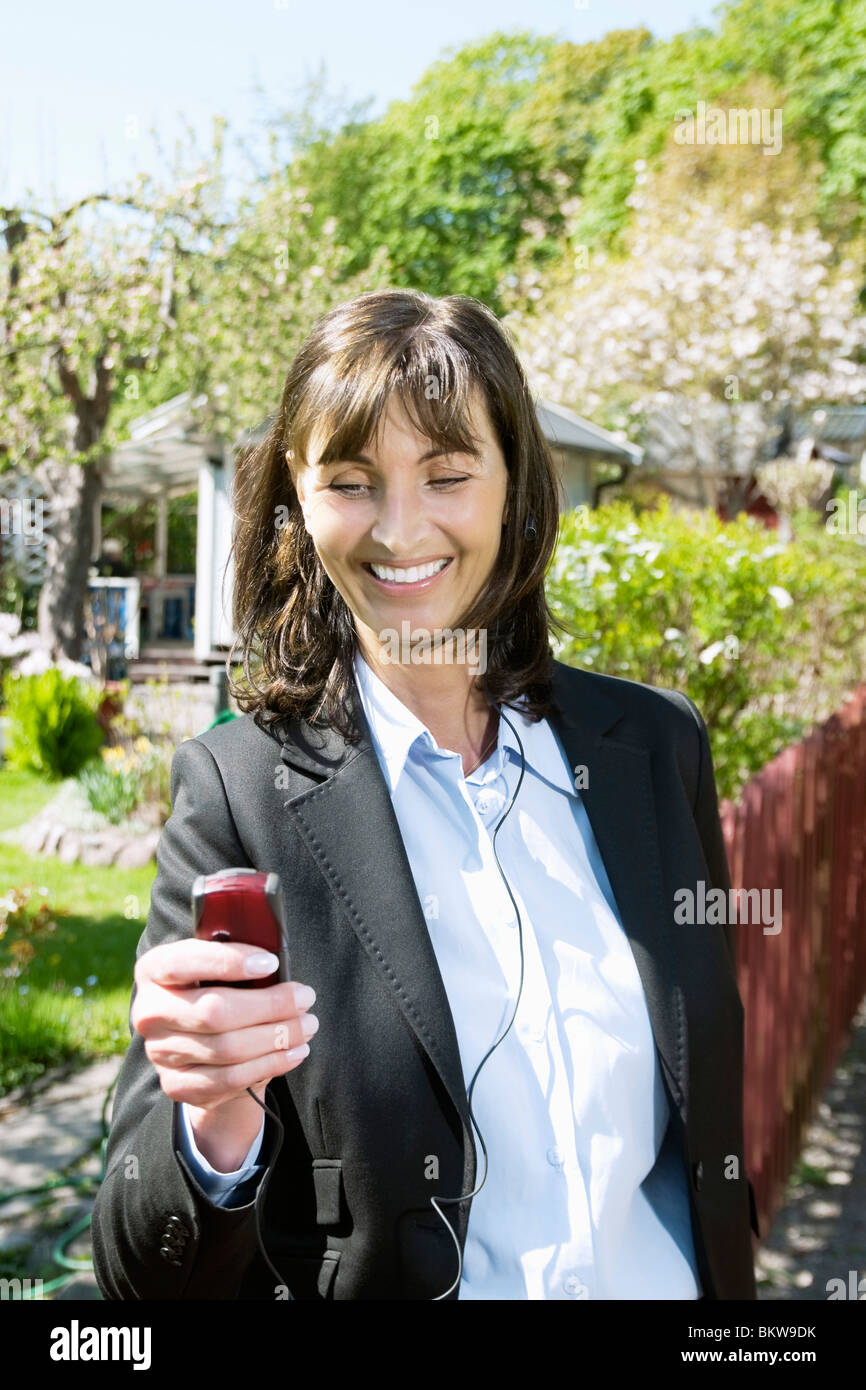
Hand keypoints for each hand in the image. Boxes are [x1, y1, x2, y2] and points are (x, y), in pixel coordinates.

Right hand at [132, 938, 317, 1169]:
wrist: (199, 1047)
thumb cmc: (218, 991)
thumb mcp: (220, 968)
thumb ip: (238, 958)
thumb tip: (276, 963)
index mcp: (154, 970)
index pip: (184, 961)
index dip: (228, 961)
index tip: (272, 962)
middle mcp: (149, 1011)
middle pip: (214, 1010)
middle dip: (270, 1005)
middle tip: (306, 998)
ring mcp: (159, 1052)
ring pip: (227, 1048)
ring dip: (277, 1037)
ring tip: (307, 1025)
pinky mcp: (177, 1085)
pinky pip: (231, 1078)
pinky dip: (270, 1064)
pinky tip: (294, 1052)